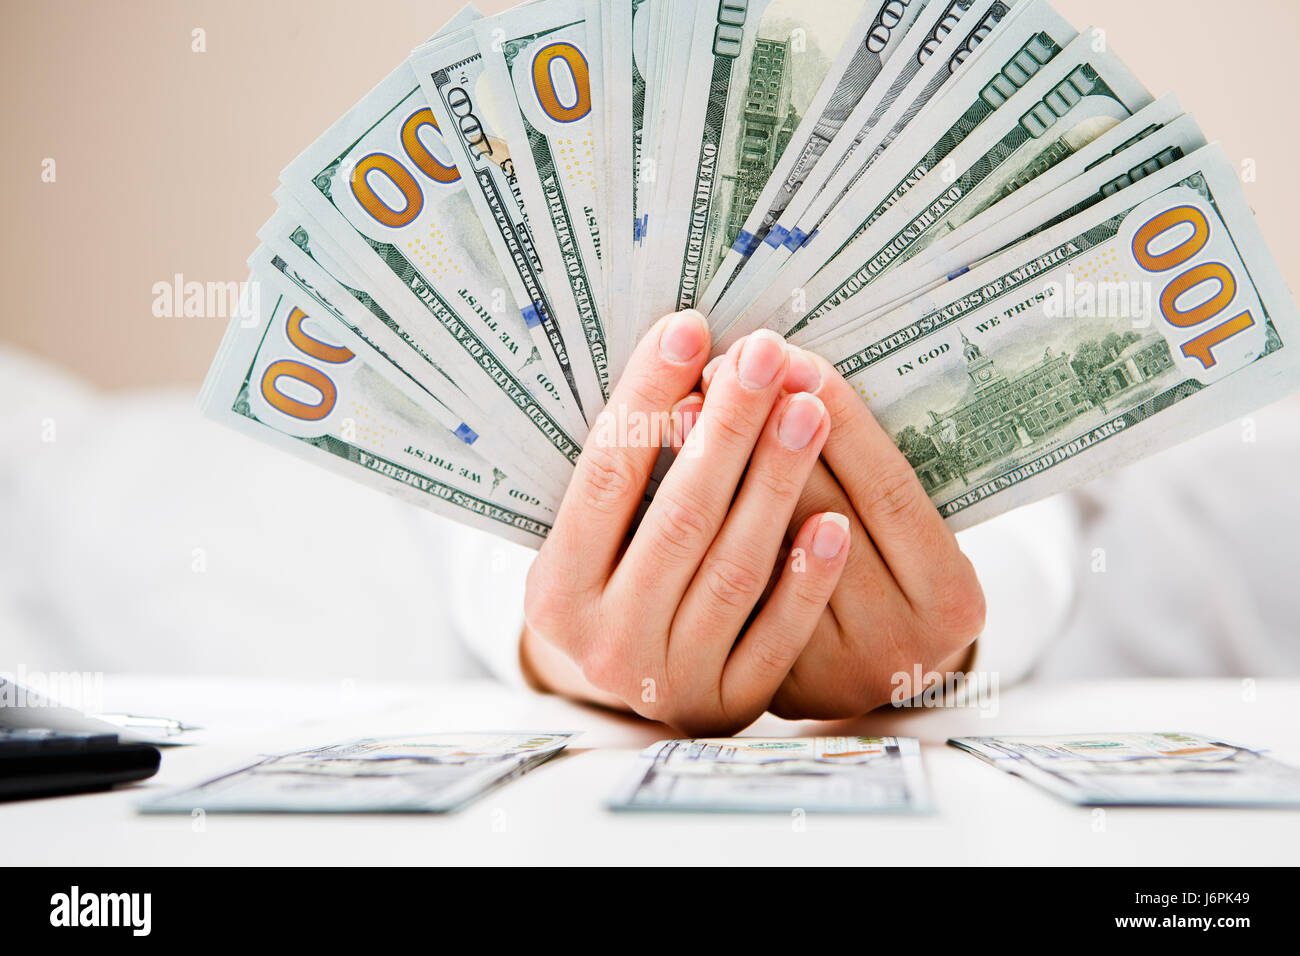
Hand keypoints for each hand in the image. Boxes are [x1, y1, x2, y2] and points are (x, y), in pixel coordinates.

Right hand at [521, 311, 850, 735]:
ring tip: (810, 411)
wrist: (631, 695)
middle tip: (767, 354)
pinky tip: (836, 523)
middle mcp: (605, 643)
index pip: (605, 477)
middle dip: (728, 428)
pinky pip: (776, 638)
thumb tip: (689, 359)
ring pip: (732, 570)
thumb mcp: (594, 539)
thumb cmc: (616, 584)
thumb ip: (628, 474)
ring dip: (776, 485)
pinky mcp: (729, 704)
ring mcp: (669, 680)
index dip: (647, 398)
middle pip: (679, 519)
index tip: (689, 328)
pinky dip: (806, 579)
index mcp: (556, 592)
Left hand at [702, 339, 985, 720]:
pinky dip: (693, 531)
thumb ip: (866, 478)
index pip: (885, 490)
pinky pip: (721, 599)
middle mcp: (894, 645)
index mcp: (949, 599)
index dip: (839, 416)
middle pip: (818, 516)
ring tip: (686, 404)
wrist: (868, 685)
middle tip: (726, 364)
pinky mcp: (760, 691)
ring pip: (758, 559)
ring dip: (716, 471)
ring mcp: (824, 675)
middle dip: (767, 430)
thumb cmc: (893, 583)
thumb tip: (793, 376)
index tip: (794, 357)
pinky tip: (665, 478)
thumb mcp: (909, 537)